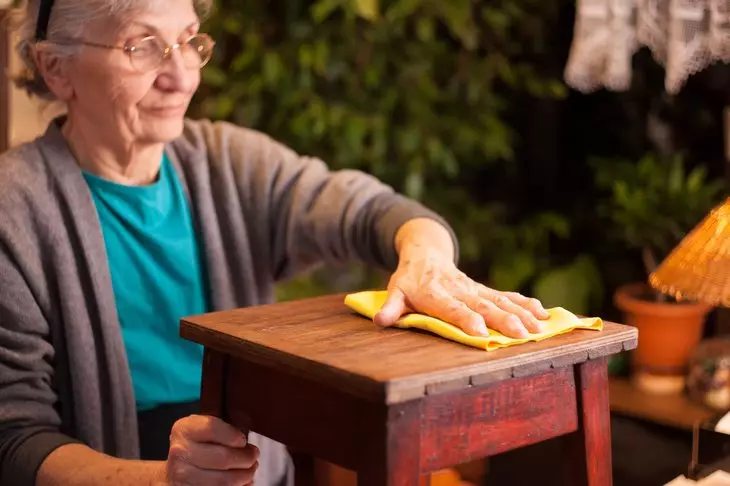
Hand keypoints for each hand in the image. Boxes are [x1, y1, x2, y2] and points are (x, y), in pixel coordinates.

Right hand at [164, 415, 258, 485]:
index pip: (212, 428)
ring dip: (244, 476)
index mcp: (184, 429)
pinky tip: (242, 482)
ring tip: (250, 470)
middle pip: (223, 458)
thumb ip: (222, 429)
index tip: (243, 440)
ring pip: (224, 480)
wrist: (177, 467)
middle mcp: (180, 452)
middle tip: (253, 456)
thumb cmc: (198, 444)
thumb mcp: (204, 428)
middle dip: (246, 458)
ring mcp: (182, 475)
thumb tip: (246, 444)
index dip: (234, 435)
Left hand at [374, 246, 549, 337]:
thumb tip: (381, 321)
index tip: (481, 332)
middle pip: (482, 305)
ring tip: (539, 328)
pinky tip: (544, 313)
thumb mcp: (395, 291)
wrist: (425, 253)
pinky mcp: (484, 289)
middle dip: (503, 320)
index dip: (466, 319)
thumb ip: (391, 307)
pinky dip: (525, 304)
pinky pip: (507, 296)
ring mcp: (474, 289)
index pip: (451, 308)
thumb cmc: (408, 280)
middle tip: (521, 334)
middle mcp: (458, 290)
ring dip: (521, 314)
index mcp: (435, 293)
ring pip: (500, 300)